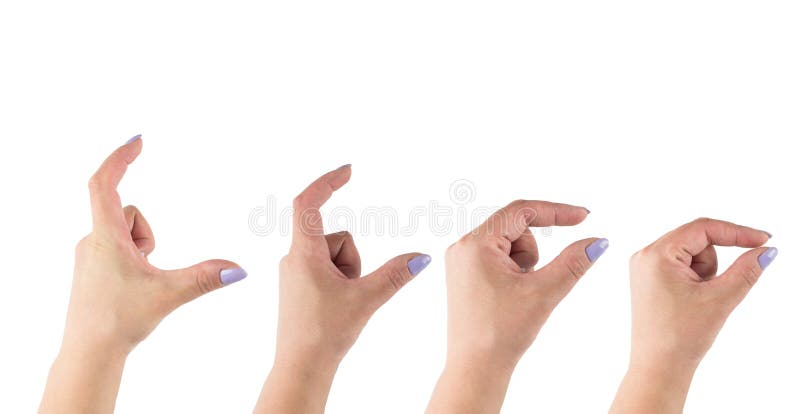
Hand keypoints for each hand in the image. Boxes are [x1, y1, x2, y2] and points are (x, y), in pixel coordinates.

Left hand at [39, 136, 246, 413]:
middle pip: (128, 213)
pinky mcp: (92, 268)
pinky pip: (119, 246)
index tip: (138, 140)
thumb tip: (241, 269)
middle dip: (149, 235)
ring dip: (142, 247)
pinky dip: (134, 257)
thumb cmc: (119, 321)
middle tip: (150, 264)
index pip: (104, 183)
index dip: (119, 157)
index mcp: (105, 237)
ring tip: (138, 282)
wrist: (89, 353)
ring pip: (126, 232)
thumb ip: (206, 278)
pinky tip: (131, 287)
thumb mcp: (169, 295)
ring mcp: (90, 254)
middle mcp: (92, 240)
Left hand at [255, 165, 430, 413]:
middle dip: (354, 259)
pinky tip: (336, 308)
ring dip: (348, 274)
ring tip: (340, 304)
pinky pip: (329, 270)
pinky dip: (341, 282)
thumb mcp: (367, 299)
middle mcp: (294, 257)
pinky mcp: (300, 285)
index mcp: (303, 253)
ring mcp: (297, 272)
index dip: (327, 182)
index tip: (349, 171)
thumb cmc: (324, 334)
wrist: (301, 367)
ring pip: (337, 256)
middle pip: (338, 237)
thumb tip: (422, 256)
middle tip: (348, 292)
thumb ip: (396, 274)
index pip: (308, 203)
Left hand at [427, 200, 606, 413]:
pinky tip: (509, 298)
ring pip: (509, 244)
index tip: (584, 217)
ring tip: (518, 294)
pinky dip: (514, 271)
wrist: (476, 367)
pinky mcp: (464, 274)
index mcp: (475, 244)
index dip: (556, 212)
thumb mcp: (545, 292)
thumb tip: (599, 241)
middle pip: (515, 227)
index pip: (521, 210)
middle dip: (534, 252)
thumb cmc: (504, 332)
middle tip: (533, 283)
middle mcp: (462, 246)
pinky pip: (498, 257)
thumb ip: (574, 262)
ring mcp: (461, 260)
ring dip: (525, 263)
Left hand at [610, 218, 775, 412]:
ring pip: (692, 255)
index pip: (703, 228)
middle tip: (711, 292)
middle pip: (697, 241)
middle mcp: (645, 255)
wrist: (659, 366)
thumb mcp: (721, 298)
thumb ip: (746, 270)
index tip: (764, 240)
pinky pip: (682, 267)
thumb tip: (767, 250)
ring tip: (697, 301)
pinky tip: (690, 303)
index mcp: (656, 254)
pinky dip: (695, 280)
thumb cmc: (682, 335)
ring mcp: (645, 266)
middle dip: (713, 265)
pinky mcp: (649, 278)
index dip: (737, 232)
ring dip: (705, 274)